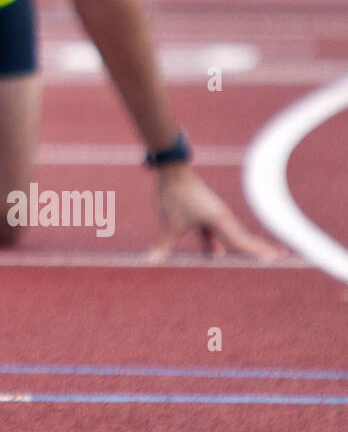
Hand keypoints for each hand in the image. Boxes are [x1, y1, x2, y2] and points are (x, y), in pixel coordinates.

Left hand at [148, 166, 287, 261]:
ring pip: (229, 234)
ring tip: (259, 255)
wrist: (172, 171)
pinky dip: (216, 242)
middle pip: (243, 237)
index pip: (242, 240)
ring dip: (240, 246)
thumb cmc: (174, 196)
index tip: (275, 257)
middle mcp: (221, 216)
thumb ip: (164, 244)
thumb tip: (151, 260)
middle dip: (259, 248)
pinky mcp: (204, 212)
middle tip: (281, 255)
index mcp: (219, 219)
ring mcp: (213, 213)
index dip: (258, 250)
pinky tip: (215, 253)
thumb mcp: (171, 224)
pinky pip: (214, 231)